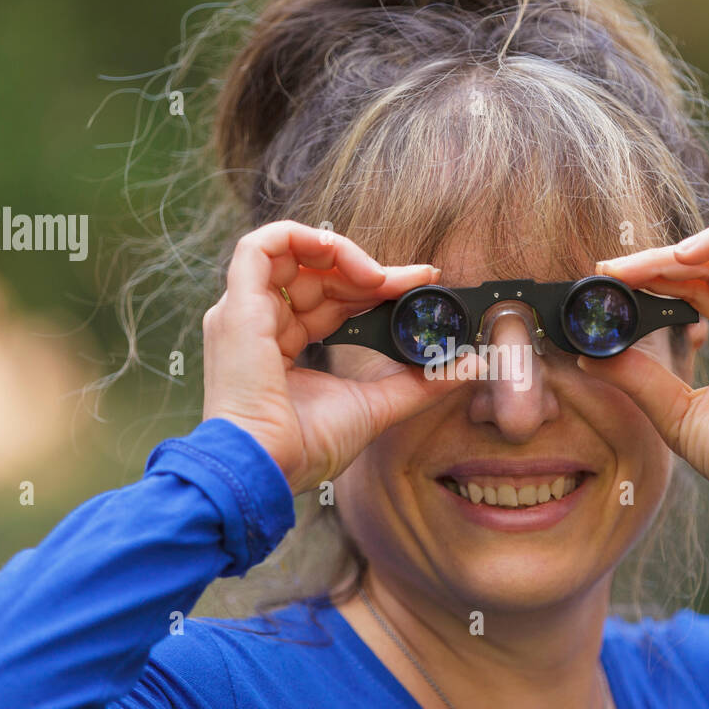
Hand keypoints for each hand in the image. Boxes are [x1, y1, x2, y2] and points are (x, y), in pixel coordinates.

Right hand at [203, 220, 479, 495]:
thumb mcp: (375, 406)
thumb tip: (471, 365)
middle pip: (317, 275)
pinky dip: (304, 239)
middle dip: (369, 270)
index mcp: (281, 346)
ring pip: (290, 252)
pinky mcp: (237, 307)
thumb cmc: (306, 449)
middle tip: (413, 279)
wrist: (269, 469)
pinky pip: (261, 247)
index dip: (375, 286)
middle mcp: (259, 324)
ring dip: (340, 252)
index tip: (421, 281)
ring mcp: (244, 314)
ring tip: (377, 274)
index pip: (331, 300)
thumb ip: (418, 382)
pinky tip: (342, 256)